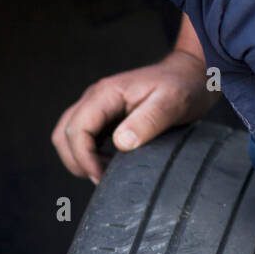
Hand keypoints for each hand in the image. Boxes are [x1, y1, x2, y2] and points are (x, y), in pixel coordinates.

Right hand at [51, 48, 216, 183]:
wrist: (190, 74)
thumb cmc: (183, 86)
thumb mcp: (172, 103)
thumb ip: (147, 121)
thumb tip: (121, 143)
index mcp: (105, 94)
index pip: (76, 130)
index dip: (84, 158)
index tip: (102, 177)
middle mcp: (95, 98)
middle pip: (64, 135)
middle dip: (76, 162)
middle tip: (102, 179)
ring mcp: (97, 107)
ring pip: (68, 137)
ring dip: (80, 159)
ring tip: (106, 173)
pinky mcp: (104, 116)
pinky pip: (83, 138)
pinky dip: (89, 155)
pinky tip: (111, 164)